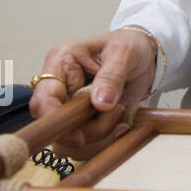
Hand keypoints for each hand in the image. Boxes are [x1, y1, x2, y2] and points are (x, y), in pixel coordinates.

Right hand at [29, 30, 157, 160]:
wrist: (146, 55)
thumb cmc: (130, 45)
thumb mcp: (123, 53)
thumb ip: (111, 76)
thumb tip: (100, 103)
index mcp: (60, 64)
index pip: (44, 100)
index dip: (55, 121)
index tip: (79, 137)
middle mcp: (61, 89)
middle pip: (57, 127)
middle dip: (89, 130)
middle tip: (117, 112)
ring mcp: (72, 107)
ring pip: (70, 142)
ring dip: (100, 136)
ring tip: (122, 112)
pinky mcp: (86, 121)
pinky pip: (88, 145)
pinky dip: (106, 142)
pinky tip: (124, 126)